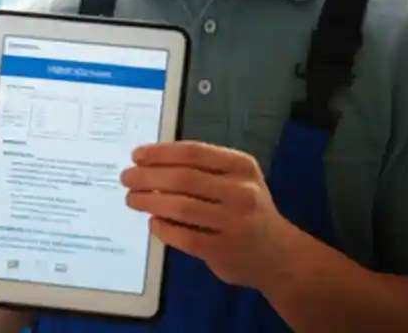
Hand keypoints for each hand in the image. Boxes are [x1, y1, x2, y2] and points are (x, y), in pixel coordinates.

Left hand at [121, 141, 289, 290]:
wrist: (280, 255)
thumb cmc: (249, 209)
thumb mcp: (238, 179)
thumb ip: (204, 169)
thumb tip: (151, 163)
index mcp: (242, 166)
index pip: (194, 152)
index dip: (160, 152)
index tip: (137, 155)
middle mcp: (241, 191)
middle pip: (183, 178)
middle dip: (148, 177)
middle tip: (127, 178)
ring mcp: (233, 223)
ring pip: (180, 207)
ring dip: (149, 202)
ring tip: (132, 199)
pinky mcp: (223, 251)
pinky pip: (183, 237)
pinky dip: (163, 228)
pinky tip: (153, 222)